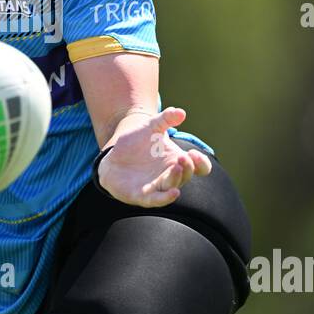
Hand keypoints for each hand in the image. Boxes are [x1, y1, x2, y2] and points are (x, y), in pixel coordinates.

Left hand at [96, 106, 211, 207]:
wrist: (112, 156)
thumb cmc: (136, 142)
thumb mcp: (151, 126)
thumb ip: (166, 118)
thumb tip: (181, 112)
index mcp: (177, 161)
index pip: (199, 167)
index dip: (201, 163)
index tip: (195, 154)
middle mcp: (170, 175)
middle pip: (186, 175)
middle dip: (188, 167)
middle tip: (183, 157)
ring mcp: (156, 186)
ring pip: (172, 186)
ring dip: (177, 179)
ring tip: (177, 168)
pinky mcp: (141, 196)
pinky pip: (156, 200)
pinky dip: (165, 198)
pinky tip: (174, 193)